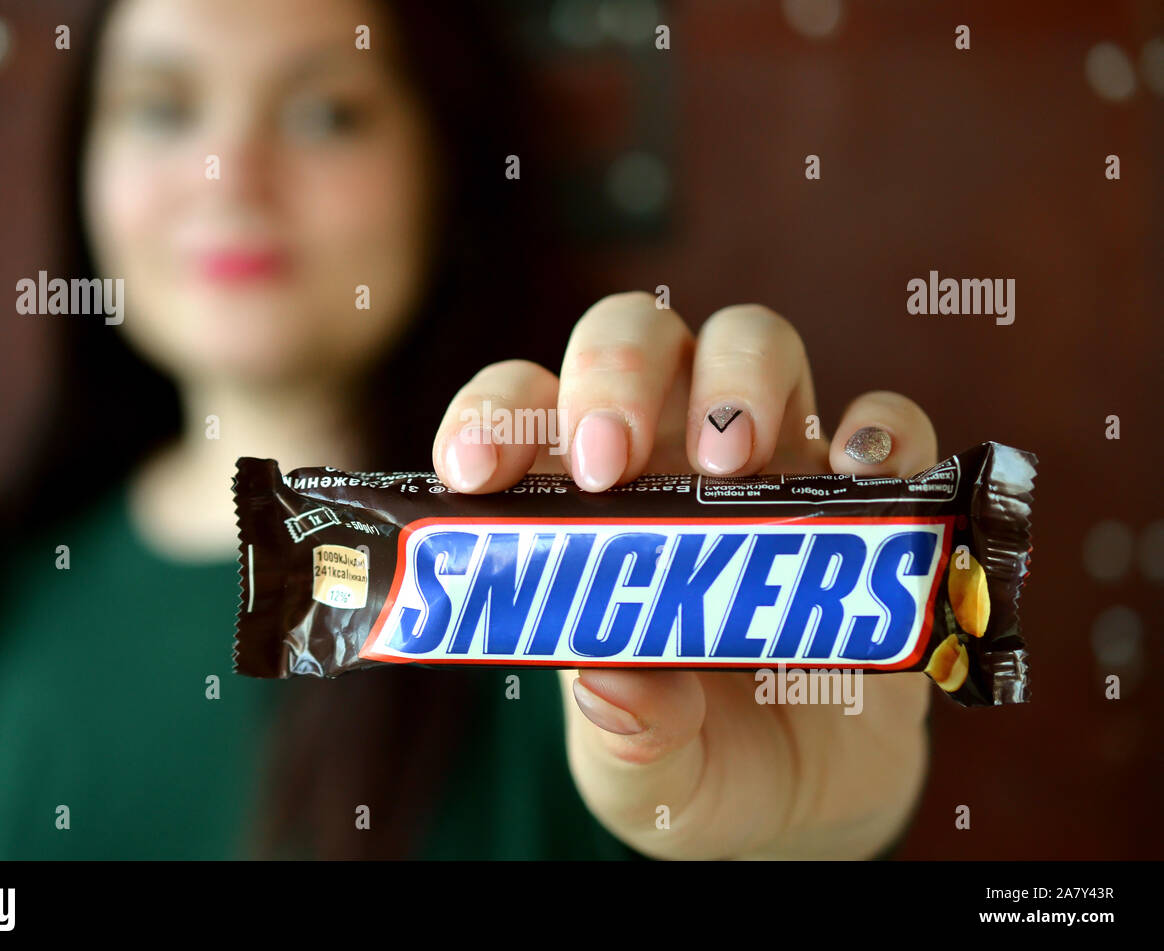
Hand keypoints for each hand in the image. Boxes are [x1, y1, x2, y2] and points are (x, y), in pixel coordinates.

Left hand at [432, 292, 931, 858]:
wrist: (809, 804)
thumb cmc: (695, 761)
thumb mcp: (645, 775)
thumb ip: (628, 734)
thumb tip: (609, 677)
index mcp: (583, 505)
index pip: (521, 410)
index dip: (488, 418)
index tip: (474, 475)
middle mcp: (670, 460)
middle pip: (637, 339)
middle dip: (615, 374)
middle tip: (610, 464)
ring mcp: (774, 467)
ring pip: (751, 340)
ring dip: (737, 379)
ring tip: (731, 467)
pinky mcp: (868, 498)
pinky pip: (887, 422)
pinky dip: (880, 431)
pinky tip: (860, 478)